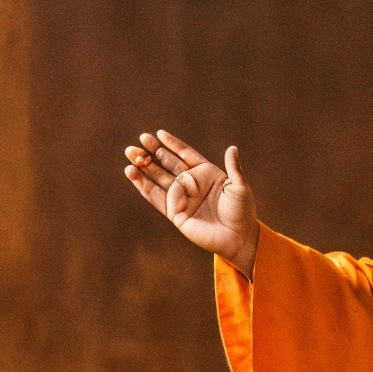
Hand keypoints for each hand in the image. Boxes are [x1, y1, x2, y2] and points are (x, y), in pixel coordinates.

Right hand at [124, 129, 259, 273]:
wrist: (238, 237)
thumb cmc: (242, 211)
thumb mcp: (239, 187)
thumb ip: (234, 168)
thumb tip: (232, 148)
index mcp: (205, 173)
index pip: (185, 154)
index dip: (172, 144)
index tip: (159, 134)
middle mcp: (191, 183)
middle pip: (168, 163)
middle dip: (153, 151)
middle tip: (141, 139)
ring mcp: (182, 198)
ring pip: (158, 178)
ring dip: (144, 166)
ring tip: (130, 153)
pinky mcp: (175, 213)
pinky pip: (155, 197)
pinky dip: (143, 186)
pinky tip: (132, 173)